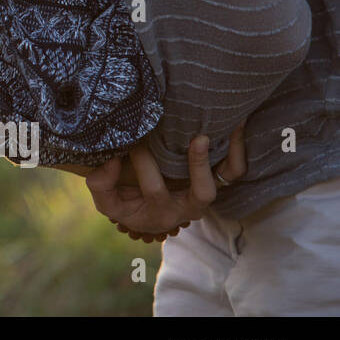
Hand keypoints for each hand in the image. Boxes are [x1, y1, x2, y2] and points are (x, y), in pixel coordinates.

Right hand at [86, 122, 247, 241]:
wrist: (143, 205)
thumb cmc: (124, 200)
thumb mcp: (106, 200)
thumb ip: (101, 184)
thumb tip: (112, 159)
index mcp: (161, 213)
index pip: (154, 190)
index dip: (143, 164)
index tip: (133, 142)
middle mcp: (188, 207)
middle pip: (203, 193)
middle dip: (199, 165)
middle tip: (197, 138)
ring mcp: (203, 192)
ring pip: (225, 179)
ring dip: (230, 154)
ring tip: (226, 127)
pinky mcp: (214, 179)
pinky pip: (233, 169)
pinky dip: (237, 149)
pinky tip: (234, 125)